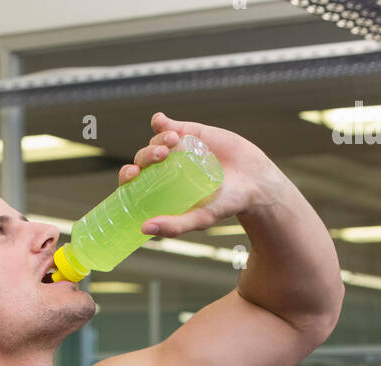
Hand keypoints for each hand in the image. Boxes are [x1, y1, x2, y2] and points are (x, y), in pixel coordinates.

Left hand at [117, 110, 287, 236]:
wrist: (253, 181)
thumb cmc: (225, 204)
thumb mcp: (200, 218)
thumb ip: (175, 225)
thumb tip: (143, 229)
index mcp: (161, 192)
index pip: (135, 184)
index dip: (128, 176)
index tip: (133, 174)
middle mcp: (164, 170)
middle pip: (143, 160)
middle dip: (145, 156)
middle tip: (160, 156)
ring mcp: (176, 149)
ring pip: (155, 141)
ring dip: (157, 139)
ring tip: (173, 142)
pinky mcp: (190, 132)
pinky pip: (167, 124)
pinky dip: (160, 122)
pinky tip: (160, 122)